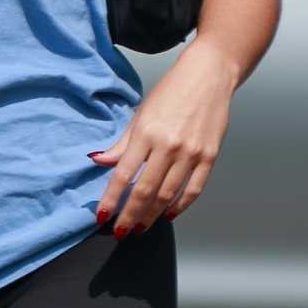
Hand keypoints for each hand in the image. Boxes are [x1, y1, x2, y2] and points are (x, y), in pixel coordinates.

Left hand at [88, 42, 235, 230]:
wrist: (208, 76)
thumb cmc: (171, 93)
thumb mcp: (140, 115)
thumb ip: (121, 143)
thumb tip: (98, 161)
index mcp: (146, 133)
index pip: (123, 175)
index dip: (111, 200)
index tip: (103, 217)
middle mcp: (168, 145)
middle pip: (145, 191)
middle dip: (130, 215)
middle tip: (121, 232)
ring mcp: (191, 153)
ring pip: (168, 195)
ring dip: (152, 215)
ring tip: (140, 227)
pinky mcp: (209, 156)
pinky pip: (193, 189)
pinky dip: (180, 206)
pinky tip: (168, 214)